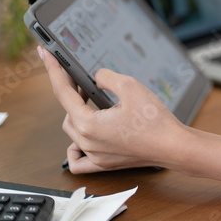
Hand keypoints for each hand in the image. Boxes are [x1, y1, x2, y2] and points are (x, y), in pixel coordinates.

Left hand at [39, 46, 185, 173]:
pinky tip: (84, 139)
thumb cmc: (155, 122)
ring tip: (90, 101)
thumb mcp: (131, 87)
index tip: (47, 56)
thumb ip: (108, 77)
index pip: (63, 92)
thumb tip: (97, 76)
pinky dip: (75, 148)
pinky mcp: (104, 163)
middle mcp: (87, 142)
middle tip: (81, 79)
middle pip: (67, 113)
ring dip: (77, 114)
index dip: (55, 71)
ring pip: (72, 132)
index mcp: (88, 124)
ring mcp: (95, 155)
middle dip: (71, 93)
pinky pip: (78, 159)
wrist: (173, 146)